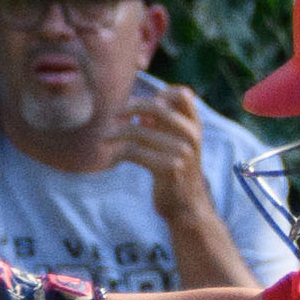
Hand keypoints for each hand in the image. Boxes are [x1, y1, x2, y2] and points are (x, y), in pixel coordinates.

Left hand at [115, 79, 206, 220]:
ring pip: (141, 131)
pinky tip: (112, 157)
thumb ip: (161, 126)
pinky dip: (119, 152)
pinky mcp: (169, 170)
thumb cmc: (176, 171)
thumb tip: (138, 112)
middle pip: (157, 107)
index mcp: (195, 125)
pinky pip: (136, 152)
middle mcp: (192, 135)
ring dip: (117, 132)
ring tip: (104, 136)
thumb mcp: (174, 144)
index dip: (161, 93)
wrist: (187, 206)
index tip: (141, 103)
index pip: (183, 95)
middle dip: (132, 107)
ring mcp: (182, 152)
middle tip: (114, 114)